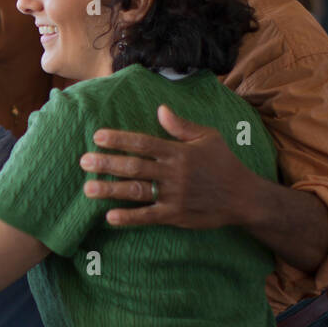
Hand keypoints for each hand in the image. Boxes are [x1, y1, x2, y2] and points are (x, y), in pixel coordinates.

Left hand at [79, 105, 260, 228]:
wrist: (244, 197)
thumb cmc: (224, 163)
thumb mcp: (208, 137)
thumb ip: (181, 125)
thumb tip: (160, 108)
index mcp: (179, 152)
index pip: (143, 143)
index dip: (119, 139)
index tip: (97, 137)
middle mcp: (174, 173)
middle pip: (134, 166)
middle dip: (107, 163)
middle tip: (83, 162)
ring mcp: (174, 195)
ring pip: (137, 191)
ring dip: (111, 190)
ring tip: (89, 188)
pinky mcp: (176, 215)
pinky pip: (148, 217)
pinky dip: (129, 217)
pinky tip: (110, 217)